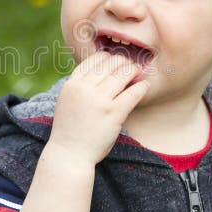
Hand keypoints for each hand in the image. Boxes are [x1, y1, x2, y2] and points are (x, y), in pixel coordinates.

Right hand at [49, 51, 148, 165]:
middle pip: (110, 63)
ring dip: (133, 71)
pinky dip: (141, 86)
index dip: (109, 57)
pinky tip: (143, 85)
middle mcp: (84, 88)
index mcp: (73, 84)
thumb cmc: (70, 129)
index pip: (94, 59)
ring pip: (123, 74)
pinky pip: (133, 92)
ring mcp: (99, 100)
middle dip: (123, 62)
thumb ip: (81, 85)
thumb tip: (101, 71)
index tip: (116, 62)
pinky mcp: (113, 113)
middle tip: (131, 66)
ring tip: (138, 73)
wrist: (68, 154)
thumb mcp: (68, 100)